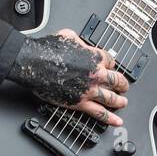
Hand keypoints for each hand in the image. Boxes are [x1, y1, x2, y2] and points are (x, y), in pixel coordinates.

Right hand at [7, 28, 128, 125]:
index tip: (111, 67)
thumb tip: (81, 44)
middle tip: (124, 86)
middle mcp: (96, 74)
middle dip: (122, 84)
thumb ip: (80, 41)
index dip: (112, 65)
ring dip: (119, 101)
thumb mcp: (68, 35)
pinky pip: (99, 112)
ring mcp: (89, 90)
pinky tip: (116, 120)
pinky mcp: (80, 103)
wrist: (32, 63)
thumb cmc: (46, 49)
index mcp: (94, 56)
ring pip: (112, 98)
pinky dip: (109, 118)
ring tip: (122, 102)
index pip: (111, 61)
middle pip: (117, 80)